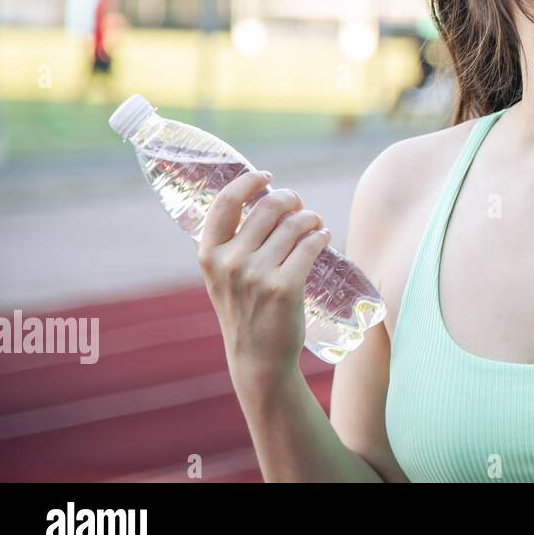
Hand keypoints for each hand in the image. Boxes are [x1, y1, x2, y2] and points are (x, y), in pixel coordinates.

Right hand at [196, 170, 331, 382]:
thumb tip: (264, 200)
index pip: (224, 202)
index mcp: (209, 254)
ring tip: (315, 225)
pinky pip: (311, 245)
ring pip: (295, 224)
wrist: (258, 358)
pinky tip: (324, 237)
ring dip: (311, 218)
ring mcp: (256, 275)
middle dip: (291, 199)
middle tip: (300, 207)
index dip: (248, 182)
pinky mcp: (285, 287)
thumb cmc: (245, 310)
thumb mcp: (223, 277)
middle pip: (269, 206)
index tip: (267, 176)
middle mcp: (229, 262)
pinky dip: (321, 236)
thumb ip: (232, 243)